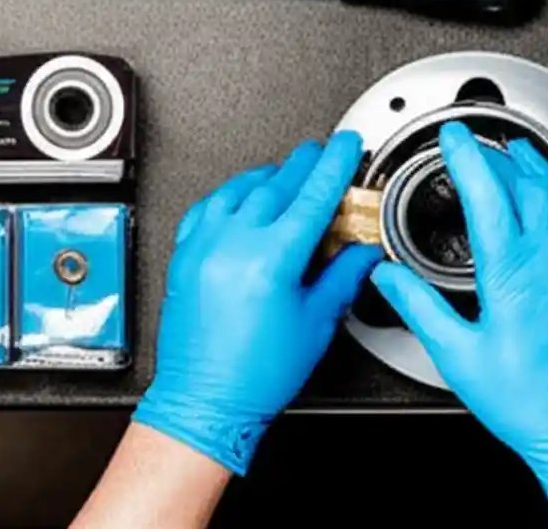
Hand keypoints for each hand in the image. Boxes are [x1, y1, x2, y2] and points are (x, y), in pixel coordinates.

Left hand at [133, 132, 381, 474]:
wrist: (204, 402)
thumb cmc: (255, 374)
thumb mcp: (316, 323)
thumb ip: (343, 276)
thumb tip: (363, 251)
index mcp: (271, 259)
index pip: (312, 194)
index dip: (334, 164)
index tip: (346, 146)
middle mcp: (232, 245)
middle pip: (276, 182)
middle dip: (305, 163)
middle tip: (325, 155)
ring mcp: (203, 247)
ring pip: (239, 188)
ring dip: (268, 174)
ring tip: (288, 175)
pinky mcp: (184, 256)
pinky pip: (207, 208)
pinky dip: (230, 195)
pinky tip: (242, 198)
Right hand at [372, 122, 547, 516]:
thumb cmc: (530, 400)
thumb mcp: (458, 355)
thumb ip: (419, 308)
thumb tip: (388, 278)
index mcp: (513, 272)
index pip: (488, 193)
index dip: (467, 156)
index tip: (453, 137)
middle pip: (525, 183)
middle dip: (497, 153)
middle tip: (474, 140)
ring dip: (530, 168)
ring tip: (511, 153)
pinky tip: (545, 198)